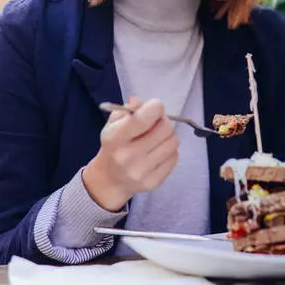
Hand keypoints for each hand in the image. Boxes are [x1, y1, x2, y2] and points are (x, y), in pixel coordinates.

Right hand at [82, 96, 179, 210]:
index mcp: (115, 138)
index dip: (155, 108)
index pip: (144, 118)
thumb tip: (141, 102)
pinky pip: (174, 158)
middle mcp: (128, 156)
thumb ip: (129, 109)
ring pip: (173, 142)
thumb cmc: (114, 146)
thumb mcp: (114, 123)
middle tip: (156, 124)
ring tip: (158, 138)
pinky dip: (169, 151)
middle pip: (165, 129)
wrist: (110, 180)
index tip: (153, 108)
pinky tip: (158, 152)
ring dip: (168, 136)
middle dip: (163, 122)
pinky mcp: (154, 182)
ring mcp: (142, 172)